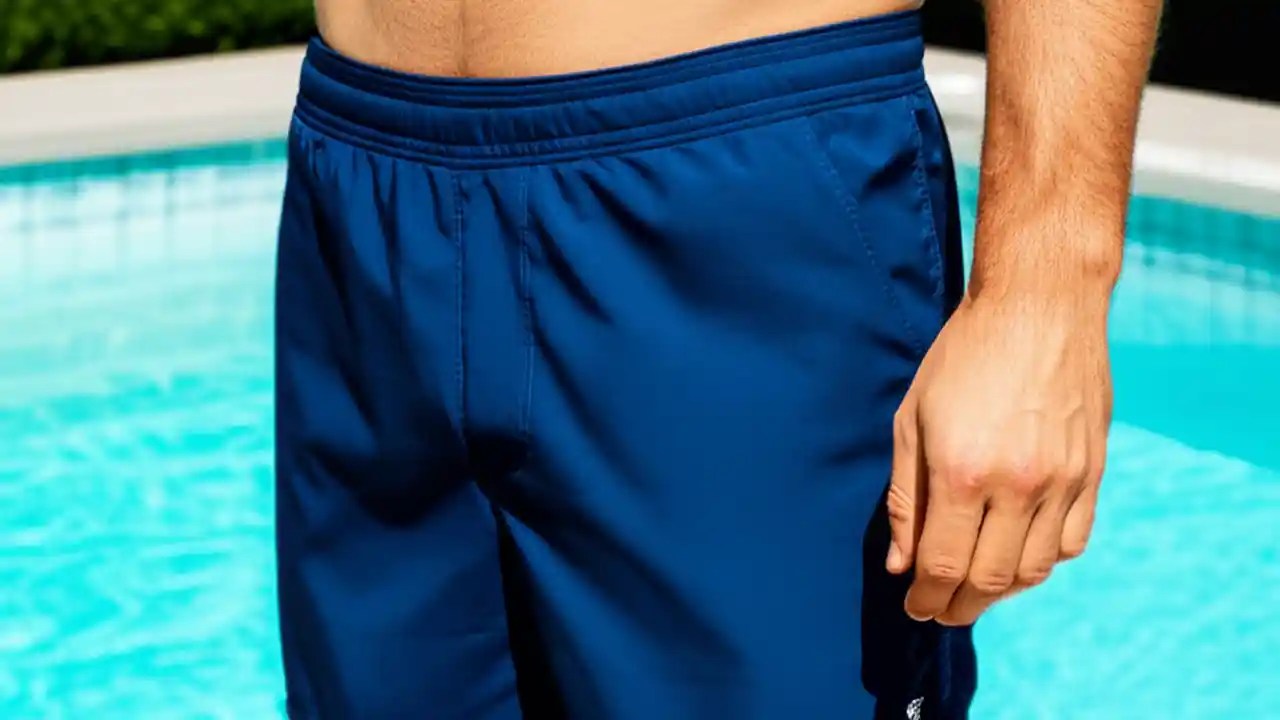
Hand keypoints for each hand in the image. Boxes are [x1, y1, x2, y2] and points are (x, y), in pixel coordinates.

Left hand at [886, 287, 1112, 625]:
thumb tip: (901, 564)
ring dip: (1002, 590)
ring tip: (975, 588)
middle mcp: (1017, 484)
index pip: (943, 565)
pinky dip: (1044, 561)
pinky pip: (1072, 542)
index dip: (927, 597)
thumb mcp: (912, 420)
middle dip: (960, 605)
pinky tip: (1018, 555)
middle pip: (990, 578)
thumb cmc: (962, 356)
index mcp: (961, 471)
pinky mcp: (1092, 471)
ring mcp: (1063, 481)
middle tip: (941, 610)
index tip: (915, 608)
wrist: (1039, 306)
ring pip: (1036, 569)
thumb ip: (904, 498)